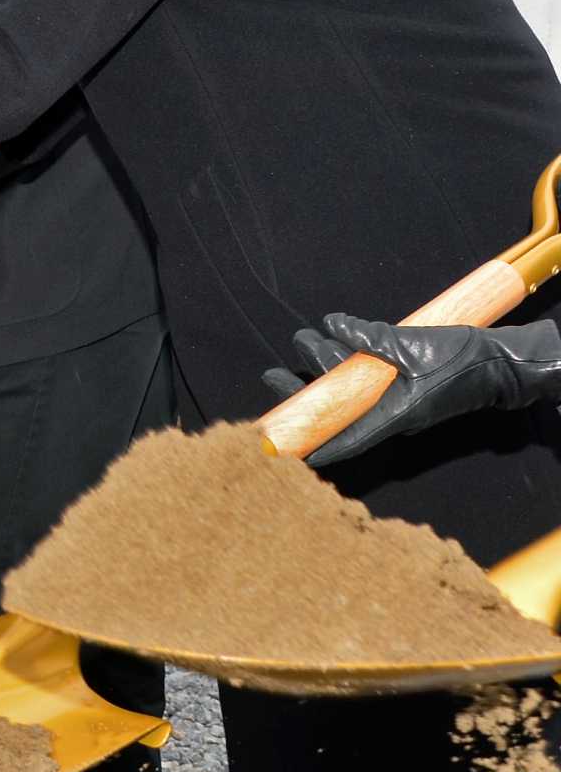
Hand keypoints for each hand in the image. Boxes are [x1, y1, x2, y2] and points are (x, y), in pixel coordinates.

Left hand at [261, 313, 560, 466]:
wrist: (500, 361)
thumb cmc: (463, 359)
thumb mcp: (413, 345)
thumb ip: (370, 336)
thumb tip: (332, 323)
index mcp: (394, 414)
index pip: (345, 438)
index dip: (313, 444)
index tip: (282, 447)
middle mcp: (389, 412)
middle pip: (336, 409)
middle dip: (302, 393)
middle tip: (270, 375)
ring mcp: (395, 400)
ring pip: (348, 389)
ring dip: (322, 365)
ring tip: (302, 339)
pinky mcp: (401, 386)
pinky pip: (364, 380)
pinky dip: (345, 363)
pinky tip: (331, 338)